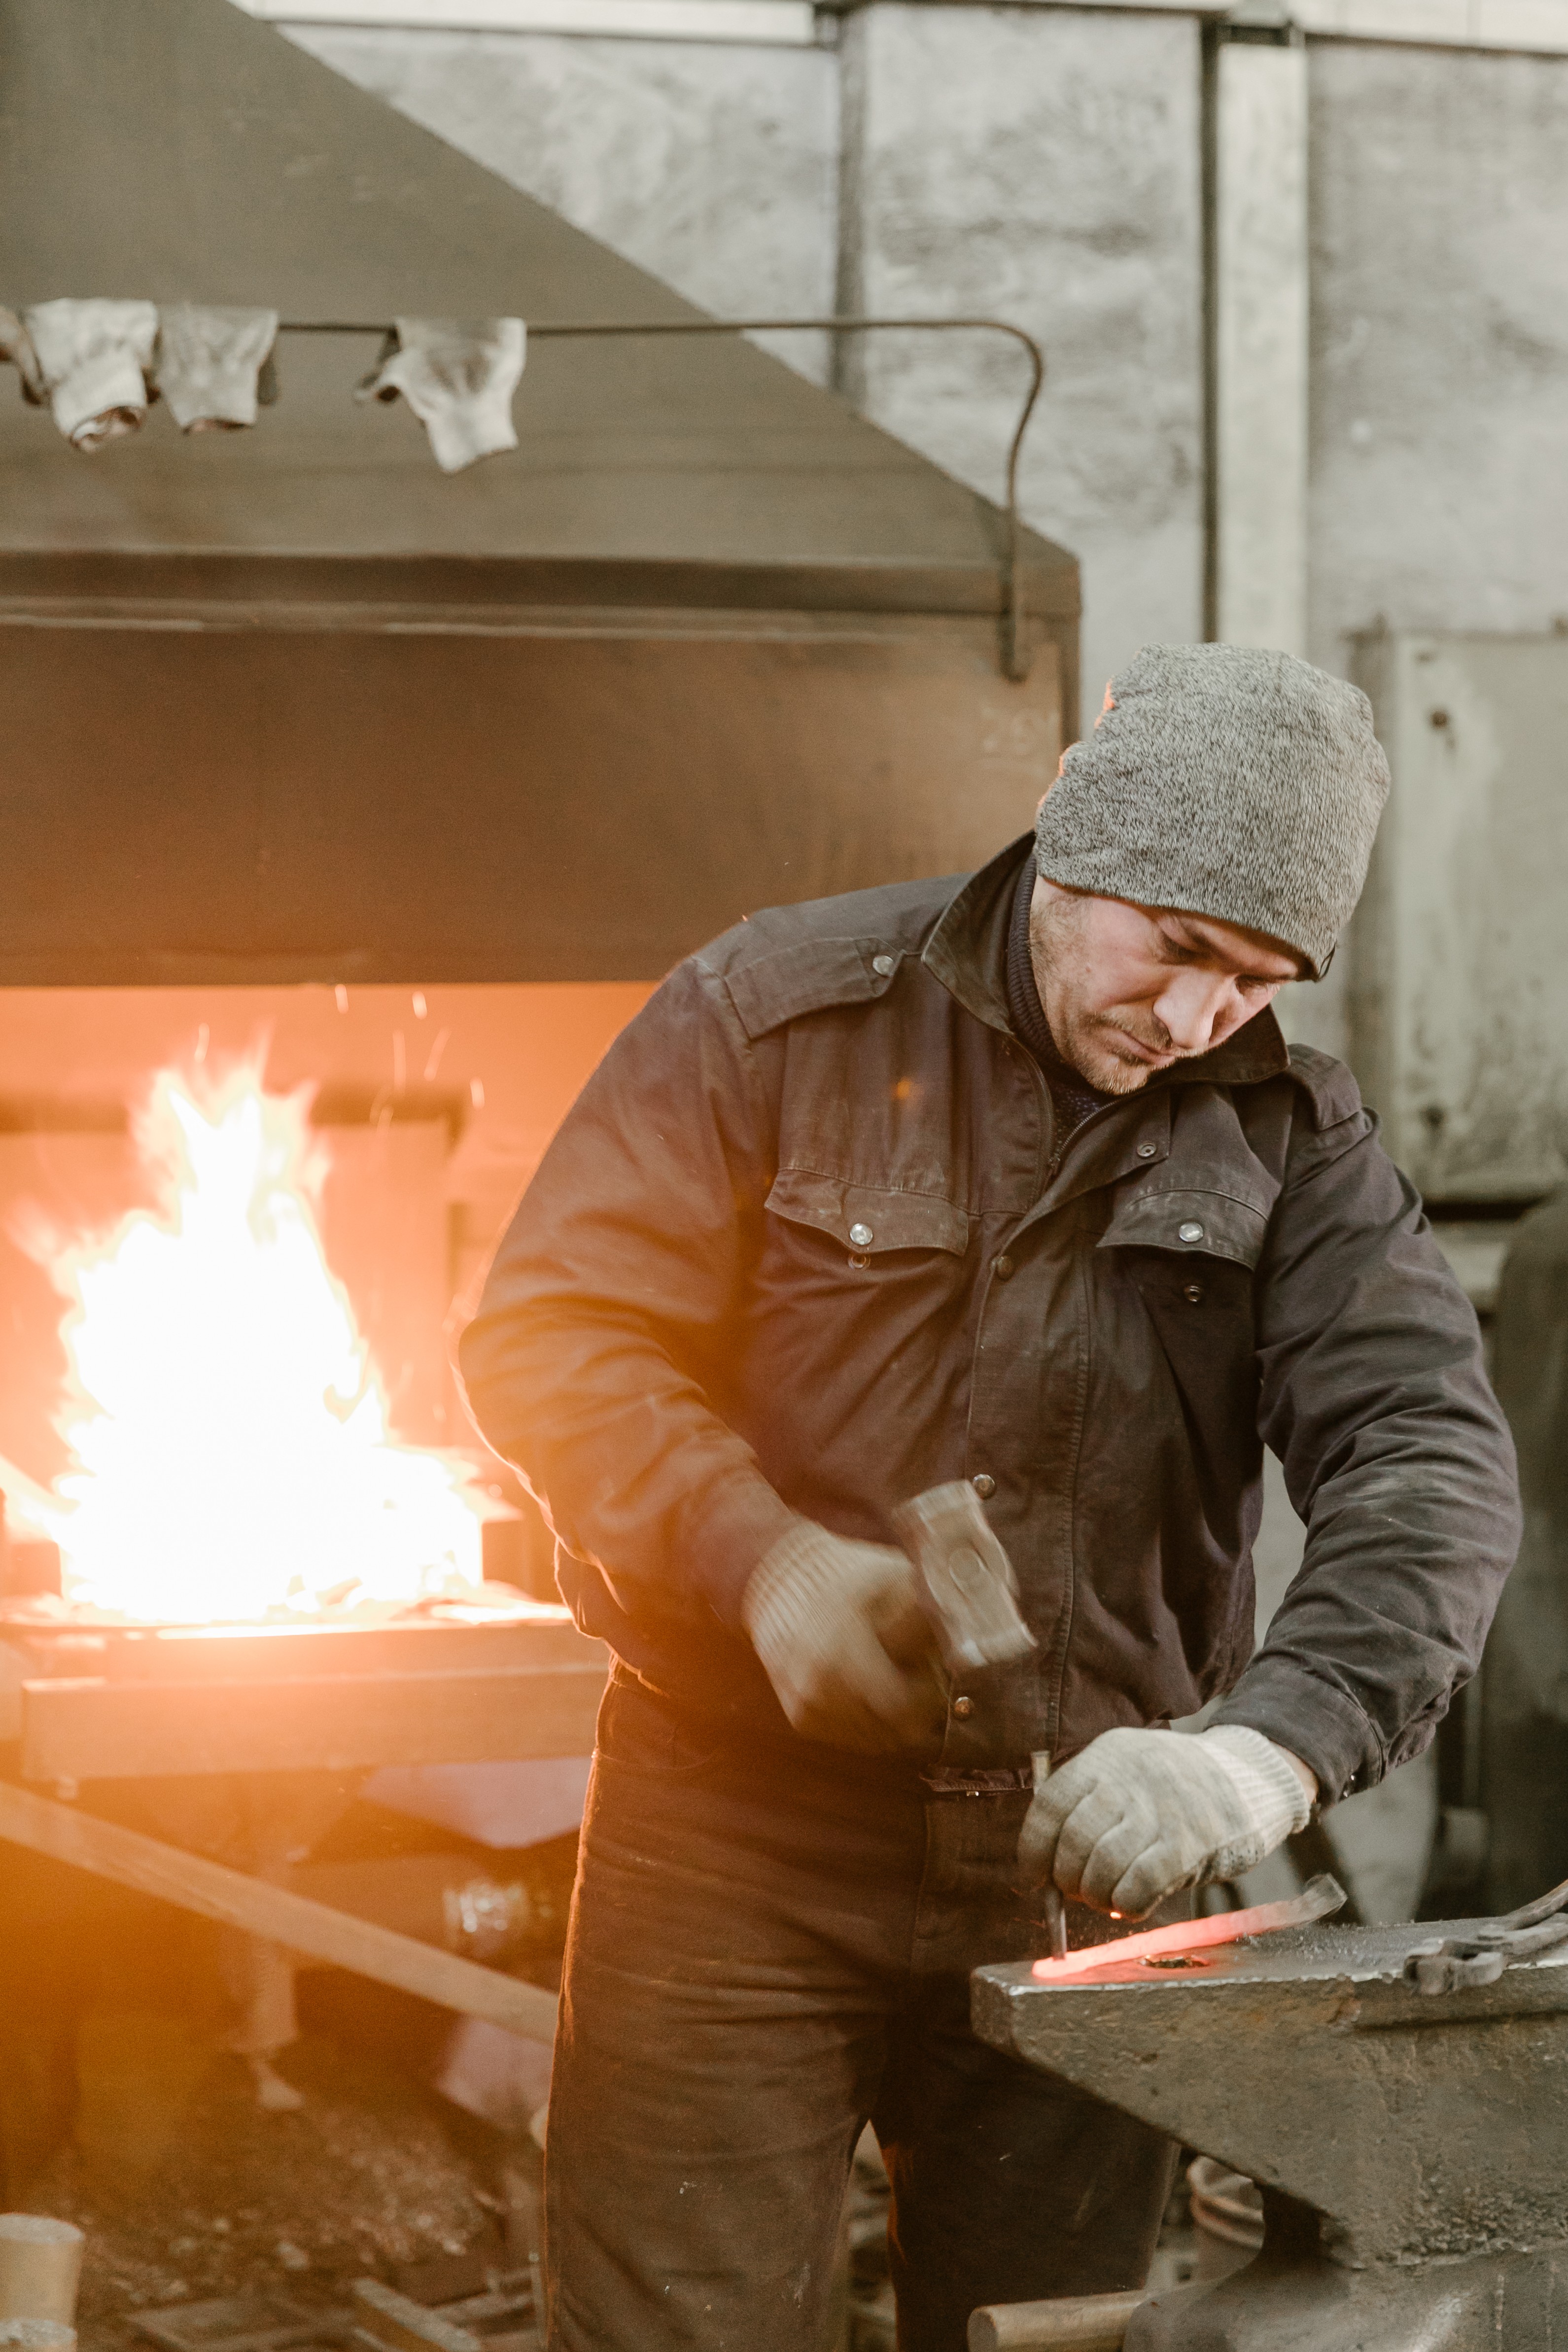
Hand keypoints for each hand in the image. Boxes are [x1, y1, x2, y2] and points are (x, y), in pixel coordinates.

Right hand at [742, 1521, 945, 1751]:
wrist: (776, 1575)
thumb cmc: (842, 1573)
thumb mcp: (893, 1578)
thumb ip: (931, 1610)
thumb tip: (971, 1636)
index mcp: (844, 1657)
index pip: (905, 1709)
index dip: (930, 1696)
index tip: (936, 1673)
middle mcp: (820, 1690)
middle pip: (894, 1731)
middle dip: (917, 1709)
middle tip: (922, 1679)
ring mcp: (807, 1706)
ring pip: (873, 1740)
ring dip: (894, 1719)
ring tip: (895, 1680)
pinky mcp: (800, 1715)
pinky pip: (849, 1737)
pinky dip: (868, 1721)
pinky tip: (871, 1688)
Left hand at [1017, 1725, 1313, 1918]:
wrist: (1253, 1776)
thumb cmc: (1180, 1789)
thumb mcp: (1132, 1775)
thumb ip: (1092, 1810)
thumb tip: (1046, 1872)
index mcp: (1107, 1754)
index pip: (1050, 1804)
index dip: (1033, 1849)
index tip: (1034, 1878)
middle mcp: (1129, 1775)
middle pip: (1073, 1839)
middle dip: (1068, 1879)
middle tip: (1079, 1892)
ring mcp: (1161, 1806)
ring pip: (1102, 1866)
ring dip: (1097, 1895)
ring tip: (1108, 1899)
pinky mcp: (1191, 1839)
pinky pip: (1139, 1884)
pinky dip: (1127, 1905)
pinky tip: (1132, 1905)